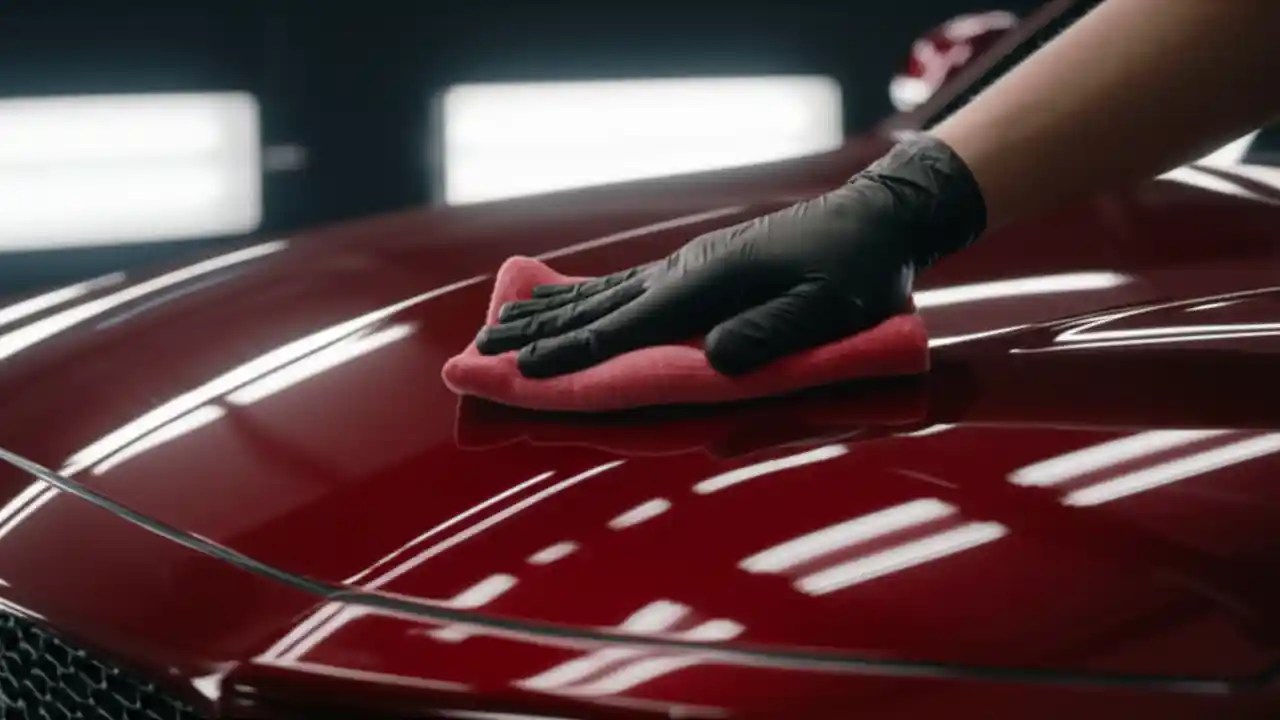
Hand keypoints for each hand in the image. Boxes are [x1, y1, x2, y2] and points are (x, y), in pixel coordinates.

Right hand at [477, 135, 985, 377]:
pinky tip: (562, 304)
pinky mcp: (696, 267)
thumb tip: (714, 361)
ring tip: (498, 328)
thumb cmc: (859, 273)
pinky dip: (582, 298)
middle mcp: (685, 272)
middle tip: (479, 356)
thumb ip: (774, 334)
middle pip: (596, 309)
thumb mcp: (833, 311)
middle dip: (537, 338)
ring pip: (602, 295)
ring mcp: (686, 266)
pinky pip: (624, 286)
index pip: (626, 329)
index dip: (572, 358)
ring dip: (549, 317)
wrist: (875, 219)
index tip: (518, 375)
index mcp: (710, 286)